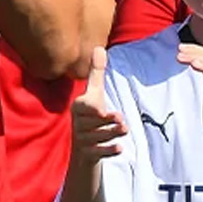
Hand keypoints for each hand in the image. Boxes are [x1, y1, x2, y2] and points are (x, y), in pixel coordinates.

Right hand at [70, 47, 126, 162]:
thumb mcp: (94, 94)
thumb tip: (99, 47)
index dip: (94, 110)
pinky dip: (109, 151)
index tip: (102, 111)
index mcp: (79, 108)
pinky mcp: (88, 154)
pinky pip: (98, 153)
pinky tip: (120, 149)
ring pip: (98, 137)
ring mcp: (82, 140)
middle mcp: (78, 124)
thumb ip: (97, 73)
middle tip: (123, 123)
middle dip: (108, 122)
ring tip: (124, 130)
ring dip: (112, 134)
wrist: (83, 149)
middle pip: (94, 122)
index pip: (85, 107)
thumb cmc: (91, 116)